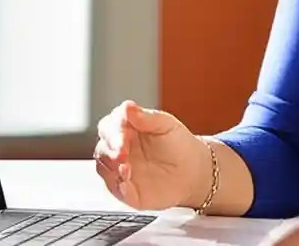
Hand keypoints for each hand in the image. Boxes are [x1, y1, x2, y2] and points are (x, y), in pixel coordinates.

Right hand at [93, 100, 208, 209]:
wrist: (194, 172)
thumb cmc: (179, 145)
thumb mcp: (167, 125)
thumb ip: (147, 117)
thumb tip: (128, 107)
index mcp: (127, 129)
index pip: (110, 125)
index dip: (114, 128)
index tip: (123, 131)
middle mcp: (120, 149)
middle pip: (103, 147)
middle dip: (111, 149)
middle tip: (122, 152)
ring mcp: (121, 170)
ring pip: (104, 168)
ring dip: (112, 168)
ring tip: (126, 169)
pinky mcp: (126, 190)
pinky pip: (115, 190)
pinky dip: (118, 188)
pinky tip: (127, 184)